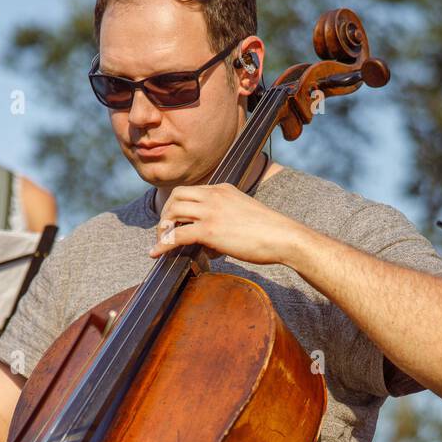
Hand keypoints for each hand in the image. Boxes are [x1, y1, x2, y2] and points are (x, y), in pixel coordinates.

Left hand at [148, 183, 302, 266]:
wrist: (283, 236)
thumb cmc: (269, 232)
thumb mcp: (244, 215)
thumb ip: (226, 220)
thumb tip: (210, 243)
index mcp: (223, 189)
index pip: (191, 191)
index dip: (178, 207)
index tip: (175, 222)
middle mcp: (214, 195)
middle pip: (176, 196)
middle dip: (166, 214)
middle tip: (165, 232)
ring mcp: (211, 211)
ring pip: (173, 211)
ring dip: (163, 227)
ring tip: (162, 242)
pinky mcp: (209, 230)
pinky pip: (176, 235)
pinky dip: (163, 244)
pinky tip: (157, 253)